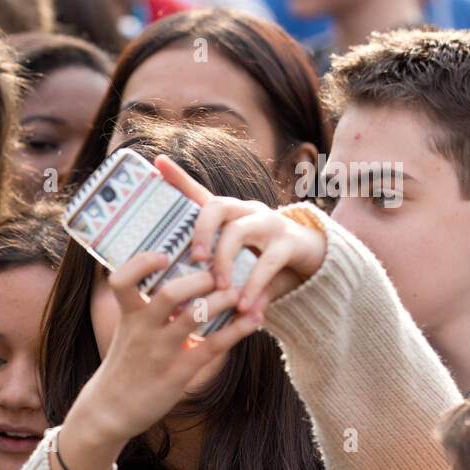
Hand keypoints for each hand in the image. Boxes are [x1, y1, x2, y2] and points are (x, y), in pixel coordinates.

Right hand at [77, 251, 260, 444]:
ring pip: (196, 315)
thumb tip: (178, 282)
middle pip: (171, 293)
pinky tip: (254, 319)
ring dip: (223, 299)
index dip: (142, 263)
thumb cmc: (124, 365)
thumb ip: (146, 310)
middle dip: (201, 278)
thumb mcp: (126, 333)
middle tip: (220, 274)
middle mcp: (143, 330)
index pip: (122, 280)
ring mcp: (161, 351)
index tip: (165, 255)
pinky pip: (213, 345)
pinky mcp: (179, 372)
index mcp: (128, 316)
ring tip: (239, 293)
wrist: (110, 410)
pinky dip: (238, 330)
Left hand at [156, 155, 326, 319]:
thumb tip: (178, 290)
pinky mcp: (289, 244)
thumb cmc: (261, 258)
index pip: (199, 192)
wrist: (311, 259)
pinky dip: (254, 285)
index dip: (178, 177)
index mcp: (229, 213)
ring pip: (239, 231)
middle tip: (195, 259)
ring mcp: (268, 223)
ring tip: (219, 287)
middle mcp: (246, 211)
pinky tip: (244, 306)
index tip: (158, 163)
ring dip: (224, 260)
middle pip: (217, 206)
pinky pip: (268, 262)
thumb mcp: (234, 261)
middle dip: (201, 231)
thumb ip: (209, 270)